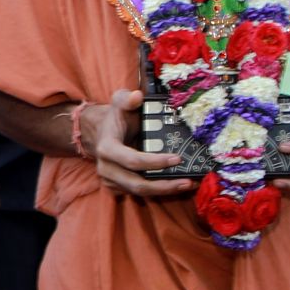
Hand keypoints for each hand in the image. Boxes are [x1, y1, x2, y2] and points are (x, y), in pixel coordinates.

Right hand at [72, 86, 193, 201]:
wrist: (101, 132)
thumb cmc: (116, 117)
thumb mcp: (119, 102)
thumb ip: (127, 98)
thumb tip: (138, 96)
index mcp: (107, 148)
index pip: (132, 161)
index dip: (154, 162)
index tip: (177, 158)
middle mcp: (107, 168)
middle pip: (137, 184)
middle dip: (164, 185)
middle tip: (188, 181)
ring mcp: (111, 181)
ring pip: (140, 192)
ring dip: (165, 191)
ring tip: (189, 185)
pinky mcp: (118, 188)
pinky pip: (140, 193)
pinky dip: (159, 191)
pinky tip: (177, 185)